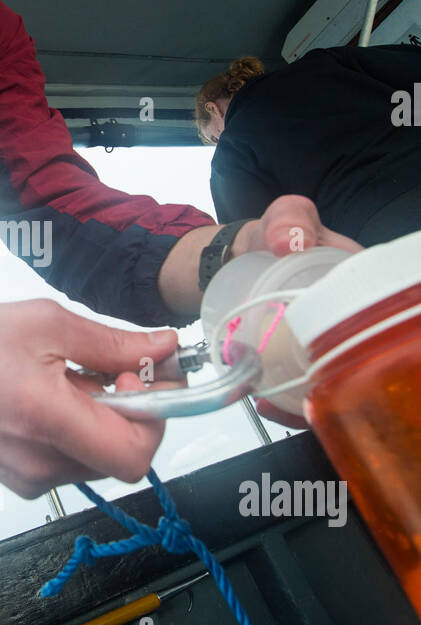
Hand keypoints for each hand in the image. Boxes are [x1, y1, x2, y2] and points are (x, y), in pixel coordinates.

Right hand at [0, 300, 179, 498]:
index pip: (135, 454)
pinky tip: (53, 399)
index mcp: (46, 419)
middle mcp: (40, 462)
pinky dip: (79, 431)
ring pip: (101, 459)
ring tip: (72, 380)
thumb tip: (164, 349)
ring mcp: (31, 478)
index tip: (140, 379)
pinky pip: (75, 461)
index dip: (154, 418)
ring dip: (105, 420)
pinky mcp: (23, 481)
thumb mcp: (46, 322)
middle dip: (133, 412)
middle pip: (123, 456)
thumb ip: (113, 342)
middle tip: (114, 369)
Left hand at [229, 196, 360, 427]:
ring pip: (335, 388)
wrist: (243, 256)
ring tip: (274, 400)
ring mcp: (330, 346)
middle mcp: (354, 323)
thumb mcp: (287, 218)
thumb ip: (290, 220)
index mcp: (366, 290)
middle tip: (300, 387)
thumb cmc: (279, 238)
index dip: (371, 346)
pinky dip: (289, 405)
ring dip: (310, 405)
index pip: (380, 323)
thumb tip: (290, 242)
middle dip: (338, 386)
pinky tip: (268, 402)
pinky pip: (307, 393)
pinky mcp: (304, 363)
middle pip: (360, 366)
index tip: (338, 356)